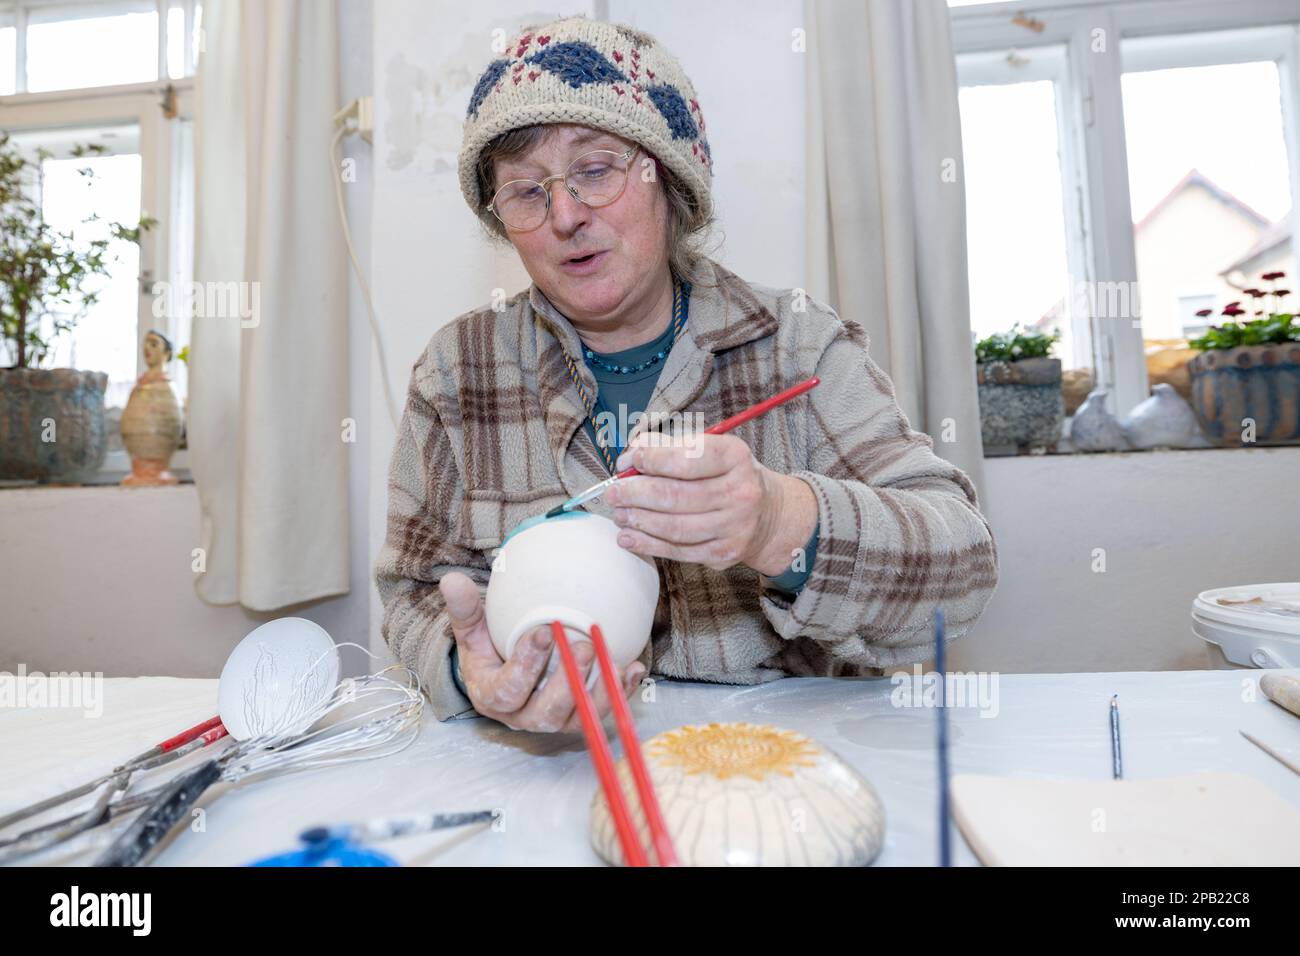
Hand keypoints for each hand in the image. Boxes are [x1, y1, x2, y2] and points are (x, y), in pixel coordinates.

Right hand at [438, 571, 645, 732]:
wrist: (507, 675)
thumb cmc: (489, 651)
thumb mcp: (473, 632)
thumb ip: (465, 610)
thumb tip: (451, 580)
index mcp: (493, 698)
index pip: (507, 689)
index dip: (526, 664)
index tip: (543, 631)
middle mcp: (524, 717)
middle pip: (546, 713)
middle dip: (567, 682)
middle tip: (583, 646)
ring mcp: (555, 722)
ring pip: (578, 717)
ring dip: (598, 691)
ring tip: (612, 661)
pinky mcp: (580, 720)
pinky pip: (603, 713)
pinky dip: (622, 693)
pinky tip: (634, 669)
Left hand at [606, 432, 817, 574]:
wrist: (767, 515)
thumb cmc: (727, 476)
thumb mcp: (709, 450)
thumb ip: (668, 447)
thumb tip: (630, 456)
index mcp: (736, 457)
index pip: (688, 458)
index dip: (652, 459)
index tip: (628, 461)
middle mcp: (740, 492)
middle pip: (676, 495)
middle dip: (636, 493)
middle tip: (613, 492)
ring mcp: (734, 527)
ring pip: (675, 527)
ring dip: (639, 521)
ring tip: (619, 513)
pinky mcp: (724, 553)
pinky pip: (679, 551)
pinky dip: (648, 545)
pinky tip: (628, 537)